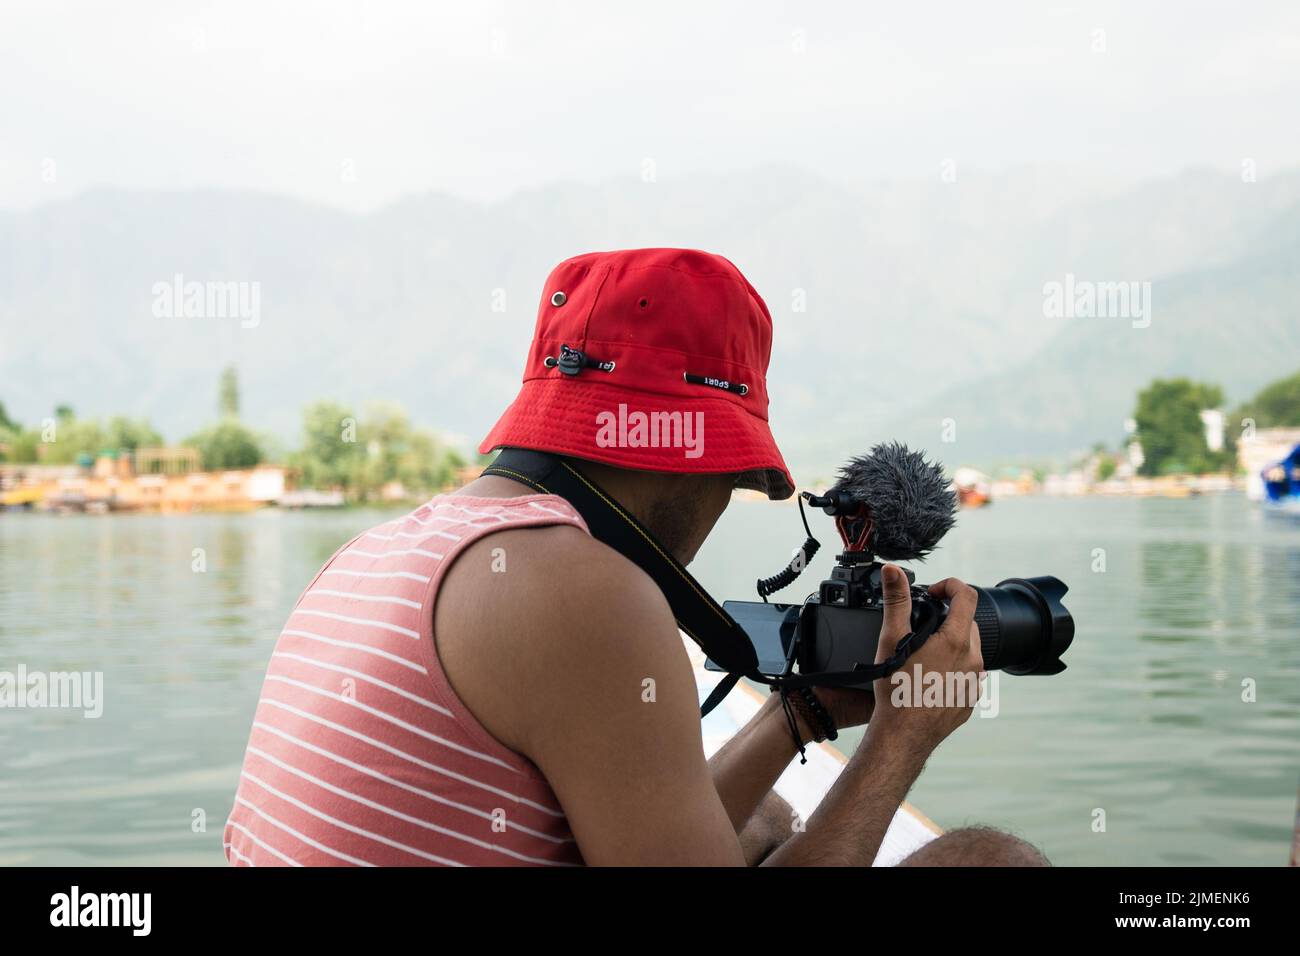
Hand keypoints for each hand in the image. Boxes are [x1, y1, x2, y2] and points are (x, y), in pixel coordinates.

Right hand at [863, 565, 983, 758]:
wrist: (903, 735)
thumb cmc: (897, 689)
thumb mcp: (892, 639)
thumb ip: (896, 600)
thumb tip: (893, 571)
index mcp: (956, 640)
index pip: (966, 596)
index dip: (950, 585)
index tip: (934, 591)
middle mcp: (973, 660)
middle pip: (967, 623)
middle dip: (947, 618)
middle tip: (921, 626)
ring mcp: (974, 682)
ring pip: (968, 650)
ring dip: (950, 644)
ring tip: (921, 654)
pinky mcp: (970, 700)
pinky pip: (966, 675)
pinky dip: (951, 669)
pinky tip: (928, 678)